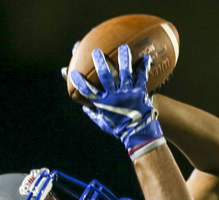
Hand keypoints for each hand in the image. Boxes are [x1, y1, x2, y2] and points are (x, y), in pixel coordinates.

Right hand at [69, 44, 163, 158]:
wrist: (138, 133)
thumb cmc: (119, 129)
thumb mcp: (103, 123)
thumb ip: (93, 114)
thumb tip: (84, 108)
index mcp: (103, 104)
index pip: (87, 91)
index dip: (79, 81)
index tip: (72, 72)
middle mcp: (114, 96)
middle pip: (105, 75)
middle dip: (100, 62)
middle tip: (96, 51)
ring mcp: (127, 93)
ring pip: (124, 72)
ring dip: (123, 59)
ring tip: (123, 47)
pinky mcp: (139, 92)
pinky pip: (142, 77)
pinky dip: (144, 67)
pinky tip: (146, 57)